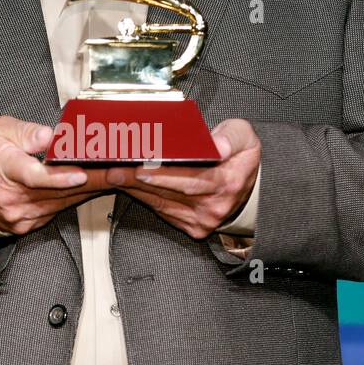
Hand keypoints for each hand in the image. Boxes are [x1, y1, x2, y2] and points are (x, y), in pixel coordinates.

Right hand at [0, 116, 141, 235]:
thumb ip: (25, 132)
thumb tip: (47, 136)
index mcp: (5, 169)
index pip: (33, 176)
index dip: (59, 177)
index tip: (80, 174)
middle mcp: (14, 198)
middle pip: (59, 190)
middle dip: (94, 179)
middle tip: (120, 171)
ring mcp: (22, 214)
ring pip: (65, 202)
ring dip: (93, 189)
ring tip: (118, 176)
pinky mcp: (29, 224)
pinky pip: (60, 209)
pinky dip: (79, 197)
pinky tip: (98, 187)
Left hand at [99, 117, 260, 238]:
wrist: (250, 188)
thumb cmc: (240, 158)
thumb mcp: (244, 137)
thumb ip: (230, 137)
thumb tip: (217, 146)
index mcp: (227, 182)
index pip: (189, 178)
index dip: (162, 173)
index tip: (140, 166)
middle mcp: (213, 205)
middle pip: (169, 191)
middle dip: (138, 179)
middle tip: (113, 169)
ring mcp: (201, 219)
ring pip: (161, 202)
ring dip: (134, 189)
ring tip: (113, 175)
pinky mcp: (192, 227)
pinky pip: (161, 211)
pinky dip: (143, 197)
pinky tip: (128, 185)